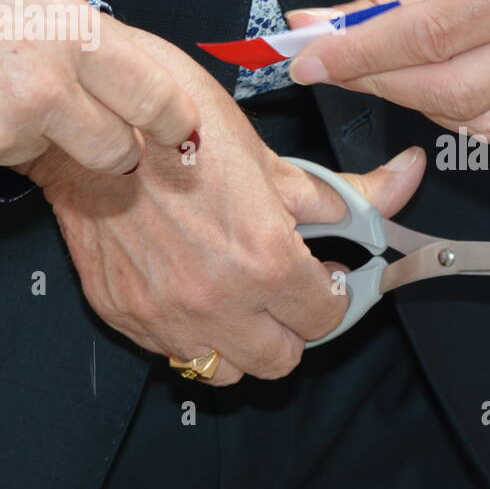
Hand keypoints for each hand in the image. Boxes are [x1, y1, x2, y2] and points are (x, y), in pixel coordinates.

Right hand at [21, 29, 425, 385]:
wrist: (84, 119)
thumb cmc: (174, 125)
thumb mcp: (270, 155)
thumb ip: (343, 193)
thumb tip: (405, 181)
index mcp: (265, 261)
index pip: (326, 317)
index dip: (331, 293)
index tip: (323, 273)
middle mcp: (217, 302)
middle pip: (282, 360)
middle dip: (292, 326)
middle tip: (285, 287)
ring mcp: (165, 317)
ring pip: (228, 370)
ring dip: (242, 341)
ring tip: (238, 294)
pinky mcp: (123, 315)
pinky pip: (174, 353)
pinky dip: (192, 332)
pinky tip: (192, 286)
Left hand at [285, 0, 489, 135]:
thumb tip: (328, 28)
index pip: (429, 39)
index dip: (360, 55)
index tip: (312, 61)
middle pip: (453, 93)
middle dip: (384, 82)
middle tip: (345, 62)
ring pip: (485, 121)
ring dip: (428, 101)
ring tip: (407, 62)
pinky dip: (476, 105)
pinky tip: (463, 67)